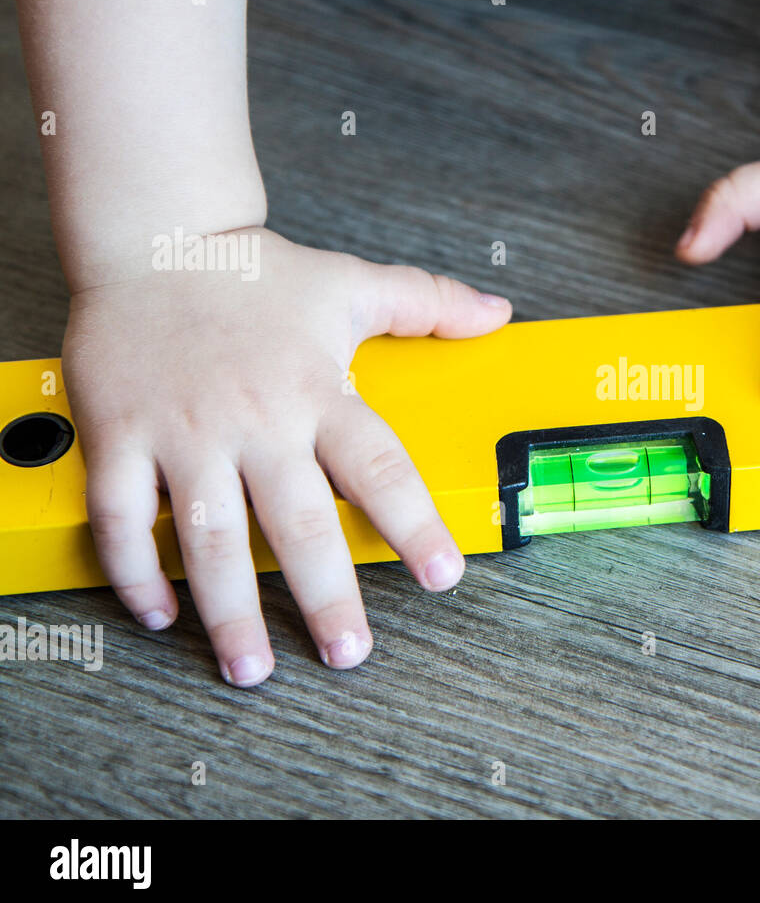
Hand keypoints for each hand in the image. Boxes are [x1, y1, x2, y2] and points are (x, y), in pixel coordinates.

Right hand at [63, 228, 511, 685]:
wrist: (155, 236)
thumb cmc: (255, 271)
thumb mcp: (352, 283)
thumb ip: (428, 302)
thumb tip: (496, 312)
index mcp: (317, 390)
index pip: (379, 469)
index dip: (416, 525)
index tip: (443, 576)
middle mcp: (257, 419)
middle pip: (298, 523)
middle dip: (326, 595)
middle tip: (348, 653)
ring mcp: (185, 431)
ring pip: (210, 537)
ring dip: (230, 610)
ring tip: (251, 666)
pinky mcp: (121, 434)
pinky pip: (123, 516)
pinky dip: (135, 570)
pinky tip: (159, 612)